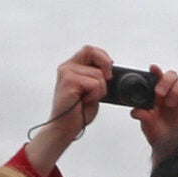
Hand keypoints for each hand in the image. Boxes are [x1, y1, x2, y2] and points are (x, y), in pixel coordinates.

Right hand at [25, 46, 112, 172]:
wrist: (66, 126)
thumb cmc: (79, 110)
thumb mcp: (92, 90)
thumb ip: (97, 77)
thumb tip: (111, 71)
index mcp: (72, 67)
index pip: (90, 50)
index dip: (103, 57)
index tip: (109, 72)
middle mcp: (67, 67)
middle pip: (92, 51)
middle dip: (105, 66)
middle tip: (106, 81)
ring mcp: (67, 73)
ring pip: (98, 75)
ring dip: (100, 90)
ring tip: (87, 99)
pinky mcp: (69, 81)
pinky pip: (95, 84)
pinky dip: (95, 96)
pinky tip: (84, 101)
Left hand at [135, 65, 177, 157]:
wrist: (171, 148)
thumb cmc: (159, 134)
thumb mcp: (147, 126)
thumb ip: (142, 116)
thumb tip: (135, 111)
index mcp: (158, 95)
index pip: (158, 78)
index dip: (156, 71)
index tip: (153, 69)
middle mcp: (170, 94)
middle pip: (173, 76)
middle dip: (166, 81)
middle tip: (159, 93)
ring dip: (176, 91)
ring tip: (170, 104)